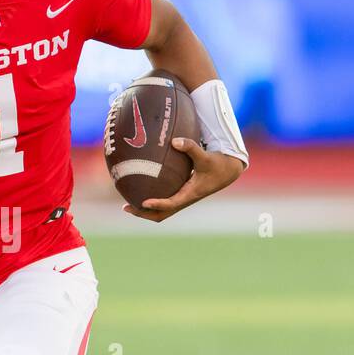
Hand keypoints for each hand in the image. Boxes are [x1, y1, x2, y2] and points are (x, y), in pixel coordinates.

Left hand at [122, 137, 244, 222]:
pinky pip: (164, 203)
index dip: (157, 204)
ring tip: (127, 204)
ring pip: (161, 211)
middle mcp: (184, 199)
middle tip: (126, 207)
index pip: (171, 203)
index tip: (143, 202)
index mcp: (190, 194)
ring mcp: (182, 199)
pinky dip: (152, 202)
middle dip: (144, 213)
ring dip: (145, 211)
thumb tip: (174, 141)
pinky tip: (140, 191)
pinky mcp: (182, 195)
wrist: (227, 171)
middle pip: (161, 214)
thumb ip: (190, 147)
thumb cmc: (216, 163)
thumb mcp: (204, 156)